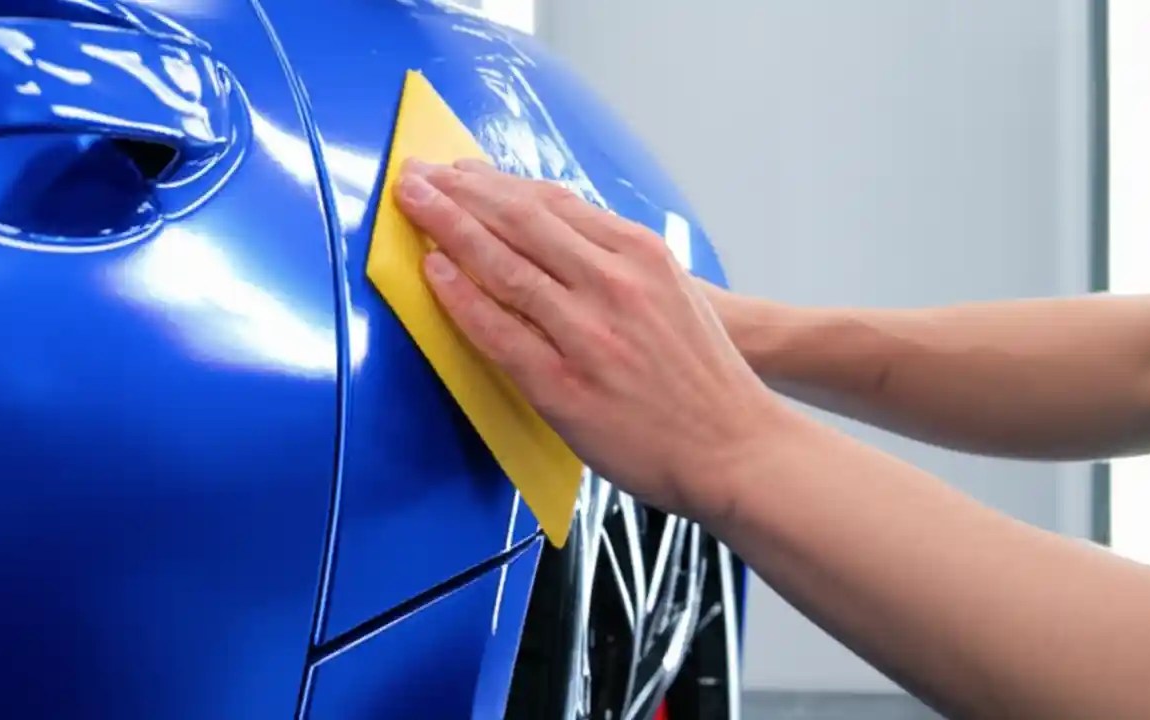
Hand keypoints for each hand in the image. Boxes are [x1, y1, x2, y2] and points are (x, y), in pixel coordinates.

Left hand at [393, 158, 781, 524]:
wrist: (736, 448)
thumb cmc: (704, 376)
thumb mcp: (675, 293)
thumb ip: (619, 262)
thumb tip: (556, 236)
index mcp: (642, 255)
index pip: (553, 203)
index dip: (497, 182)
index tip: (461, 171)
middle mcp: (614, 284)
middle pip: (520, 222)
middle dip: (460, 192)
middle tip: (416, 175)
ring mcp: (587, 334)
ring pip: (504, 267)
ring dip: (449, 229)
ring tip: (412, 206)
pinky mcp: (564, 385)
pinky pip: (499, 332)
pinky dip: (462, 298)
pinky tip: (434, 273)